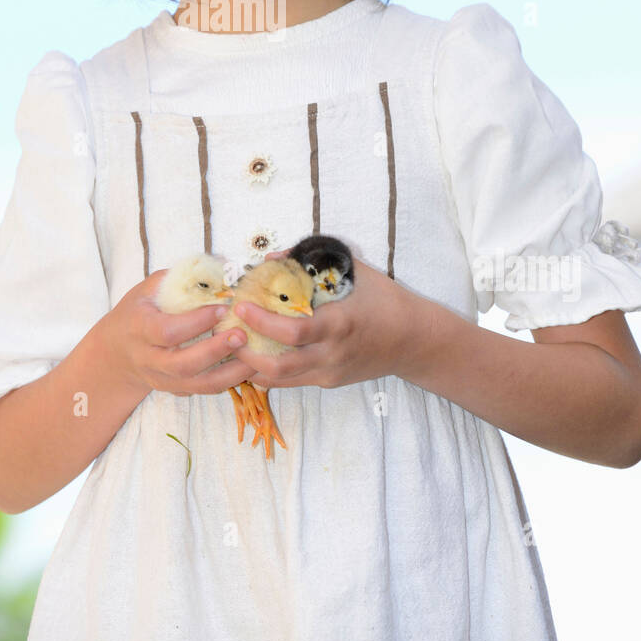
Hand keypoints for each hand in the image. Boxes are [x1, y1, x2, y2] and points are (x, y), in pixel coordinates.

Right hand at [95, 268, 252, 397]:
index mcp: (140, 329)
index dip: (197, 322)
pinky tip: (247, 367)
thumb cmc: (138, 312)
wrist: (117, 352)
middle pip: (183, 364)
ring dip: (230, 373)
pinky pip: (204, 390)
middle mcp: (150, 359)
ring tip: (254, 357)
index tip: (223, 307)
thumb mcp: (148, 289)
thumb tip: (221, 262)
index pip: (168, 331)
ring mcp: (163, 379)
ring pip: (198, 384)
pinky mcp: (175, 390)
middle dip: (215, 350)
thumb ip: (180, 277)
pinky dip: (229, 381)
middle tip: (242, 334)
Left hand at [229, 248, 417, 389]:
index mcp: (338, 325)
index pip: (292, 332)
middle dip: (246, 352)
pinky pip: (292, 382)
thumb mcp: (353, 272)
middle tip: (227, 332)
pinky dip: (268, 372)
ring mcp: (329, 373)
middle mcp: (331, 355)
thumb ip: (311, 262)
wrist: (414, 339)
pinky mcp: (329, 382)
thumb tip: (271, 257)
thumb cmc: (384, 299)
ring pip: (280, 380)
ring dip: (251, 366)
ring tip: (231, 347)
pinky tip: (252, 357)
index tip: (241, 305)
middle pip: (278, 366)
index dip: (261, 321)